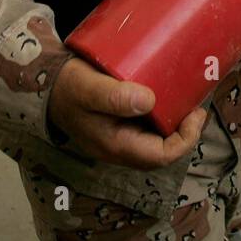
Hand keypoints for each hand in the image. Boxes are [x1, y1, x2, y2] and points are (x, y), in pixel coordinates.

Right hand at [47, 58, 205, 169]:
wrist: (45, 84)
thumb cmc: (67, 87)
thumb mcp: (88, 88)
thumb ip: (114, 97)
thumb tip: (149, 101)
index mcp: (116, 146)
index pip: (161, 156)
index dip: (185, 139)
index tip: (195, 113)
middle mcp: (121, 146)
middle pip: (163, 151)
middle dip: (185, 132)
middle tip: (195, 104)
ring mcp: (120, 137)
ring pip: (156, 139)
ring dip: (174, 123)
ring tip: (186, 98)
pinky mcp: (119, 124)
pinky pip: (147, 127)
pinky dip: (162, 115)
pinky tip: (167, 95)